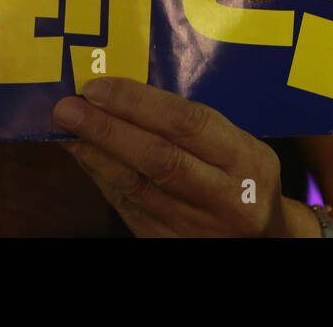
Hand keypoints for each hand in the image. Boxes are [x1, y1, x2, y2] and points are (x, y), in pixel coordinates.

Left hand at [53, 77, 320, 236]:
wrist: (265, 239)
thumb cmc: (243, 175)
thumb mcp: (238, 144)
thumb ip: (192, 123)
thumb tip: (123, 92)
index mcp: (248, 161)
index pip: (188, 124)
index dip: (138, 103)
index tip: (97, 88)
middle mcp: (227, 198)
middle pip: (159, 158)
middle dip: (107, 130)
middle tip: (68, 108)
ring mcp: (199, 228)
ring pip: (137, 188)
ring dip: (96, 156)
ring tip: (67, 131)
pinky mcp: (172, 245)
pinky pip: (130, 208)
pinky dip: (103, 179)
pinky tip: (85, 157)